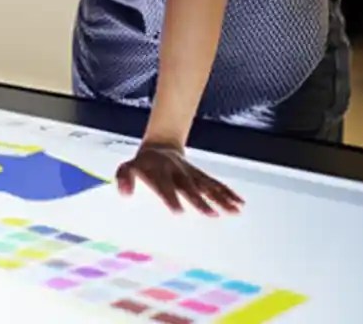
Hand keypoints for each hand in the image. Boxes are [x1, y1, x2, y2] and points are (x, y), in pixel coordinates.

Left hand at [116, 142, 243, 216]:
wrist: (159, 147)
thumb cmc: (141, 165)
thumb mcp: (127, 167)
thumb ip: (123, 178)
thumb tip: (124, 194)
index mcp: (159, 172)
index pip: (165, 186)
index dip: (171, 198)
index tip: (178, 212)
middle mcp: (177, 172)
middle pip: (190, 187)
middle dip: (200, 200)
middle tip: (211, 215)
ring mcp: (191, 173)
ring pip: (207, 185)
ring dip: (221, 198)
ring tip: (234, 211)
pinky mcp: (201, 175)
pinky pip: (216, 183)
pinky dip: (228, 193)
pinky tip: (240, 204)